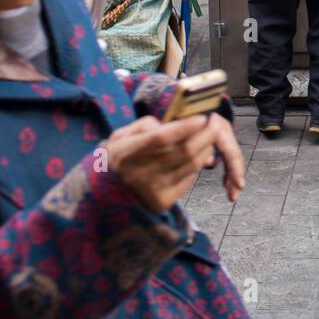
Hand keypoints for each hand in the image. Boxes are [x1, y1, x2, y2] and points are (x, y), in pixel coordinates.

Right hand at [106, 113, 245, 211]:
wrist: (105, 195)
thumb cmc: (117, 159)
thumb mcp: (120, 136)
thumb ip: (145, 125)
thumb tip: (174, 126)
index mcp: (124, 153)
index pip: (160, 138)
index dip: (184, 127)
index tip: (201, 117)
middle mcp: (138, 174)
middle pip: (182, 151)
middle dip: (204, 135)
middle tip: (213, 123)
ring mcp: (151, 190)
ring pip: (191, 165)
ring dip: (206, 148)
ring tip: (209, 137)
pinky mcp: (163, 202)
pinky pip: (189, 178)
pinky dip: (197, 165)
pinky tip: (198, 155)